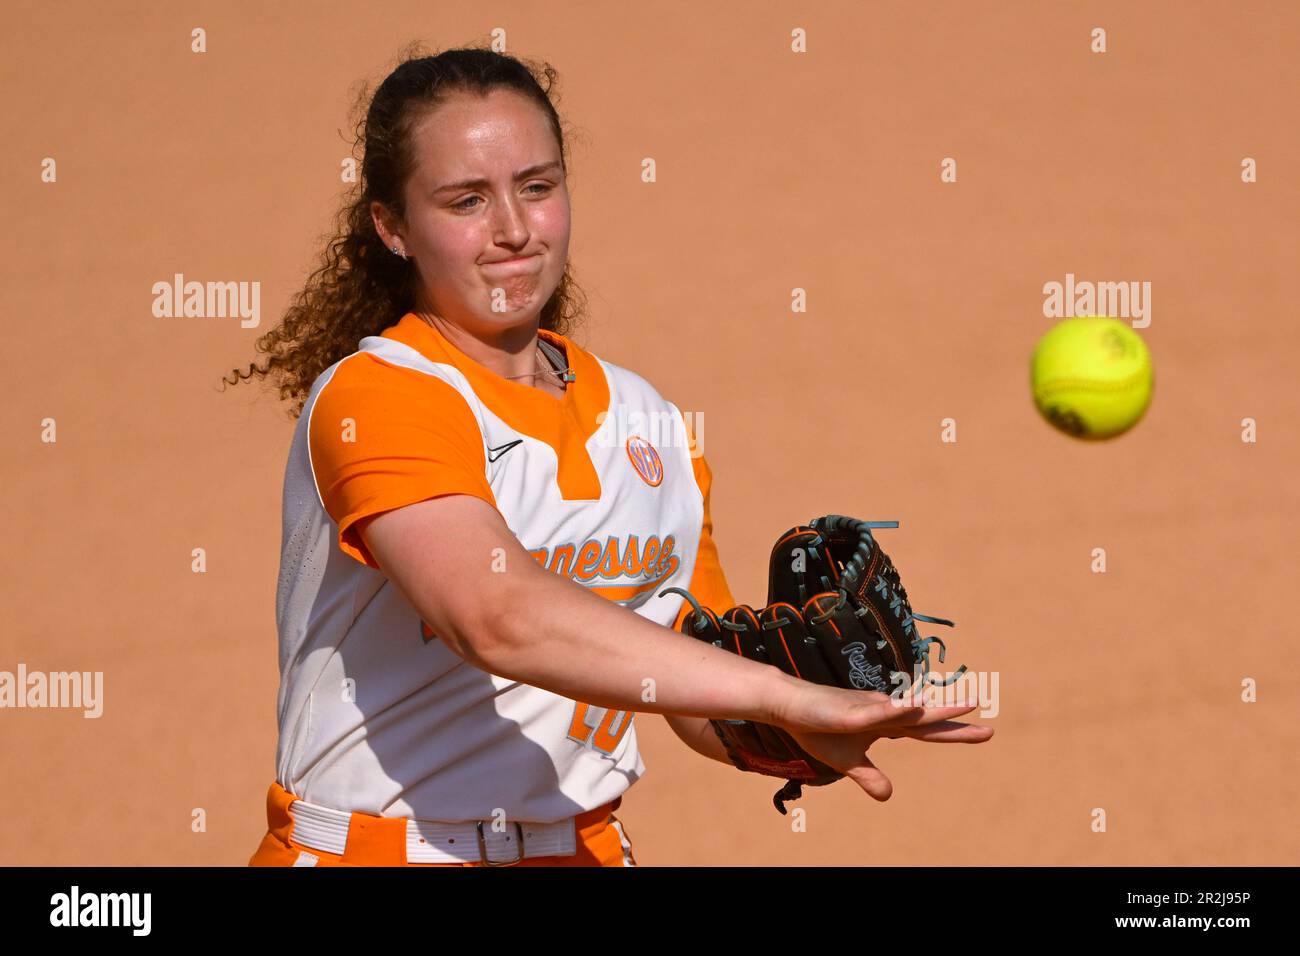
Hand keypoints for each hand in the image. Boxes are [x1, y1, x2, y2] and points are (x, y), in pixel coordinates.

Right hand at [773, 679, 993, 801]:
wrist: (788, 706)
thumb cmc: (817, 729)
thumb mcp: (845, 763)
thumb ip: (869, 776)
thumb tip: (889, 796)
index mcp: (887, 724)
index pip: (927, 731)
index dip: (955, 732)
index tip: (985, 732)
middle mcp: (885, 712)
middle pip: (927, 720)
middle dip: (958, 722)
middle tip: (989, 728)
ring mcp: (870, 710)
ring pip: (909, 712)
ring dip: (936, 710)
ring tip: (967, 703)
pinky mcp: (852, 712)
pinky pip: (878, 714)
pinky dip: (897, 711)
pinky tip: (914, 708)